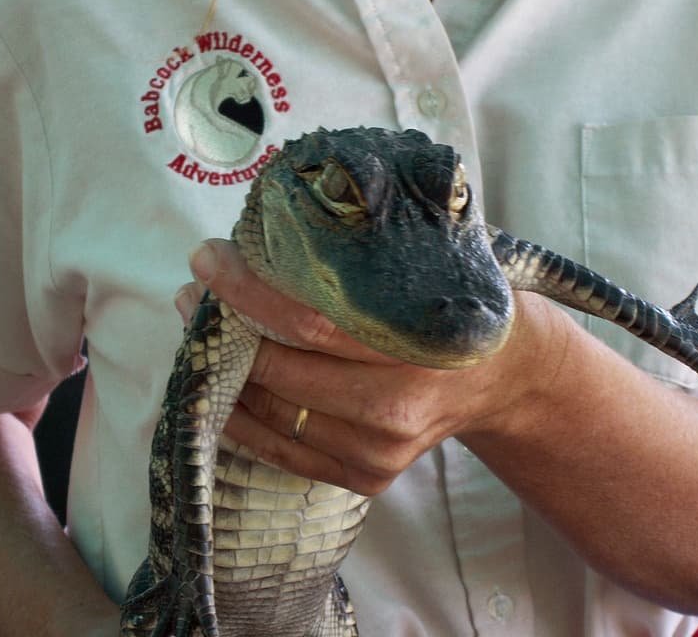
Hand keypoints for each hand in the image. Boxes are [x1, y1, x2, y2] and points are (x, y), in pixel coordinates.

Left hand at [178, 239, 552, 494]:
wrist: (504, 377)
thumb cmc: (454, 306)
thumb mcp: (428, 268)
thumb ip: (366, 255)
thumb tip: (277, 222)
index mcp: (418, 347)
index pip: (311, 323)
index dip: (248, 292)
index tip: (207, 260)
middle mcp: (398, 408)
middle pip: (283, 371)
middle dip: (224, 329)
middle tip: (193, 294)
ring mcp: (380, 451)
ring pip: (273, 414)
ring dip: (224, 373)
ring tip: (203, 333)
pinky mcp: (366, 477)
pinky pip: (282, 450)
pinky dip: (243, 417)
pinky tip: (224, 385)